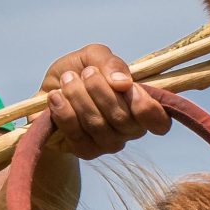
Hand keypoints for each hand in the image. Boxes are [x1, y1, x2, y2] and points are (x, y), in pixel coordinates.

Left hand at [38, 44, 170, 157]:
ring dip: (78, 96)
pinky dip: (64, 111)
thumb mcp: (95, 57)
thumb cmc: (79, 72)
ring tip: (68, 79)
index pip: (160, 121)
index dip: (146, 107)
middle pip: (122, 118)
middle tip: (86, 72)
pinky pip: (76, 134)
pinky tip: (55, 97)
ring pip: (97, 125)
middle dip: (99, 90)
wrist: (50, 90)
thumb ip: (111, 63)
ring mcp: (109, 144)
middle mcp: (130, 129)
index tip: (128, 87)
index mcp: (141, 106)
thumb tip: (122, 82)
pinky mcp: (86, 151)